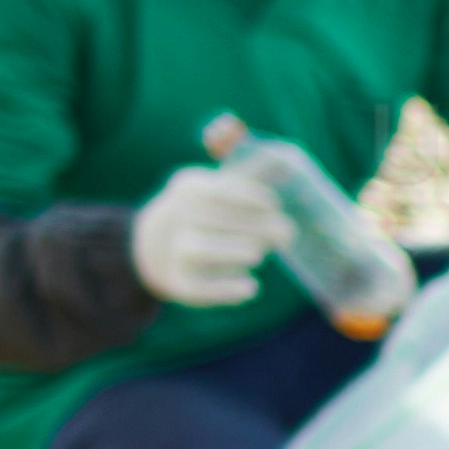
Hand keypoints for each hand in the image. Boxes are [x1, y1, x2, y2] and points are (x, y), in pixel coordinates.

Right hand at [127, 152, 284, 305]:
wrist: (160, 248)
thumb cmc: (209, 211)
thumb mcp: (223, 184)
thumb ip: (252, 169)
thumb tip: (287, 159)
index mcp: (188, 187)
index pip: (216, 187)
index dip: (248, 195)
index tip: (274, 204)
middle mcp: (176, 217)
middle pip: (213, 219)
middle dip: (255, 226)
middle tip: (286, 234)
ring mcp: (173, 251)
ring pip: (197, 249)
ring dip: (232, 251)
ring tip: (259, 255)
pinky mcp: (178, 283)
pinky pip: (197, 288)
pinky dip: (224, 289)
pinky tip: (251, 288)